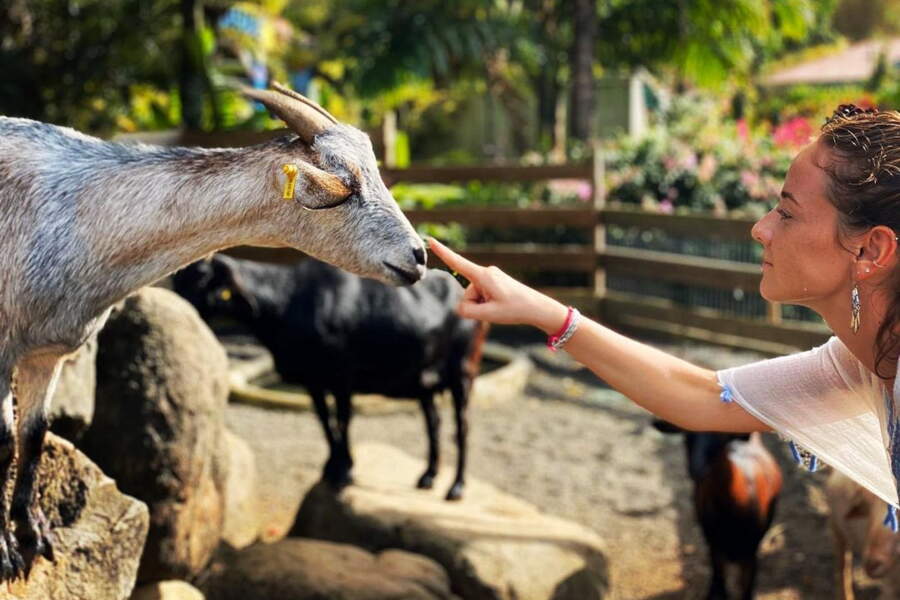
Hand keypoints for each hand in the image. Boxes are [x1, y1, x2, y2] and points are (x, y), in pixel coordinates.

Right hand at [428, 238, 568, 331]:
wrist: (537, 308)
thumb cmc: (515, 309)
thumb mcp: (488, 315)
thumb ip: (467, 311)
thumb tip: (460, 307)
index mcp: (483, 276)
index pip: (458, 263)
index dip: (443, 252)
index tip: (430, 240)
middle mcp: (486, 273)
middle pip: (467, 295)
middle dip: (476, 306)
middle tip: (496, 310)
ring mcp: (490, 277)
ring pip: (474, 297)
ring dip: (483, 306)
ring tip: (501, 308)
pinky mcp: (494, 282)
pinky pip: (481, 296)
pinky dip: (487, 304)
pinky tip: (501, 306)